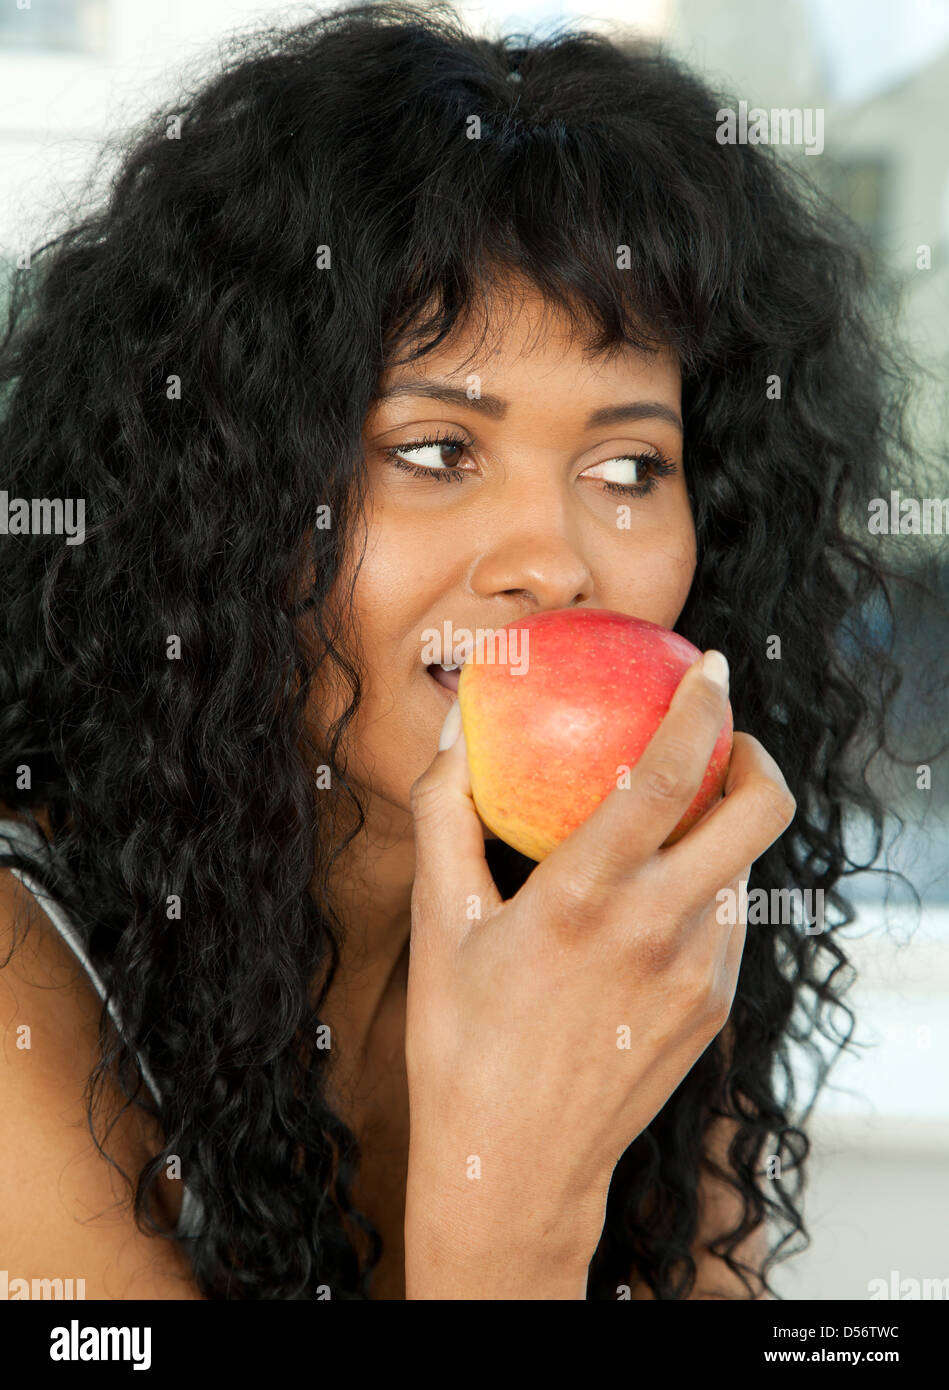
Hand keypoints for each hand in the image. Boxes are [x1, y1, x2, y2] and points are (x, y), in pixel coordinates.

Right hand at [403, 651, 794, 1294]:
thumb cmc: (461, 1038)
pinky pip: (727, 922)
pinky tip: (655, 901)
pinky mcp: (713, 1010)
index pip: (671, 773)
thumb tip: (454, 727)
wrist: (514, 1167)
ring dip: (720, 828)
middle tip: (721, 738)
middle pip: (757, 812)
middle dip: (755, 755)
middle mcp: (658, 929)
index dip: (703, 706)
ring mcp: (698, 974)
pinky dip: (704, 888)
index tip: (708, 665)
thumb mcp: (439, 919)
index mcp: (586, 896)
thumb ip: (445, 811)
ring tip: (671, 823)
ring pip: (741, 868)